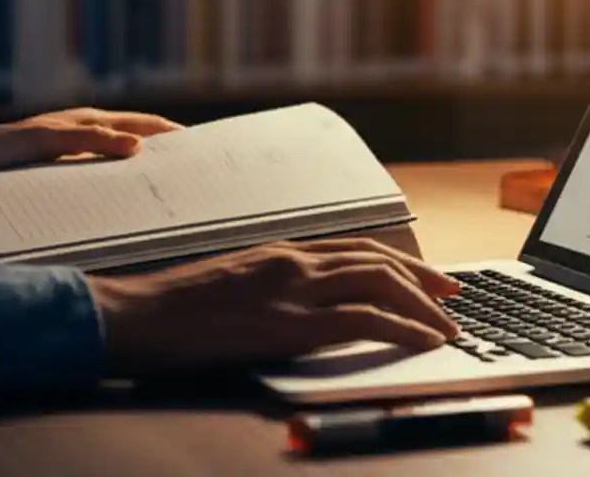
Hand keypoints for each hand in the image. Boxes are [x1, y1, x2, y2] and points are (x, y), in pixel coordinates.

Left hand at [0, 107, 182, 178]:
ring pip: (121, 160)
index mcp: (88, 121)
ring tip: (167, 193)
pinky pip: (102, 177)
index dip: (172, 134)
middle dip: (166, 153)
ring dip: (144, 172)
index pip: (143, 125)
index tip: (199, 147)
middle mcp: (86, 134)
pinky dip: (121, 185)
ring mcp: (76, 153)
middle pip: (138, 141)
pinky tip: (126, 204)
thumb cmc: (0, 147)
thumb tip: (139, 147)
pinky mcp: (63, 172)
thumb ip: (90, 140)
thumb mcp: (46, 141)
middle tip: (193, 173)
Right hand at [86, 238, 462, 374]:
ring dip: (423, 305)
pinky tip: (424, 339)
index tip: (425, 276)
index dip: (397, 261)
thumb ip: (269, 285)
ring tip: (448, 325)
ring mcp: (294, 288)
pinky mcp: (291, 322)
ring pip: (381, 283)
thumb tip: (298, 304)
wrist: (136, 314)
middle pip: (377, 260)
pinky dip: (404, 327)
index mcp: (279, 252)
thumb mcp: (229, 284)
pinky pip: (365, 319)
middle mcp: (294, 261)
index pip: (354, 249)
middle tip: (453, 295)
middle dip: (423, 278)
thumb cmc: (171, 307)